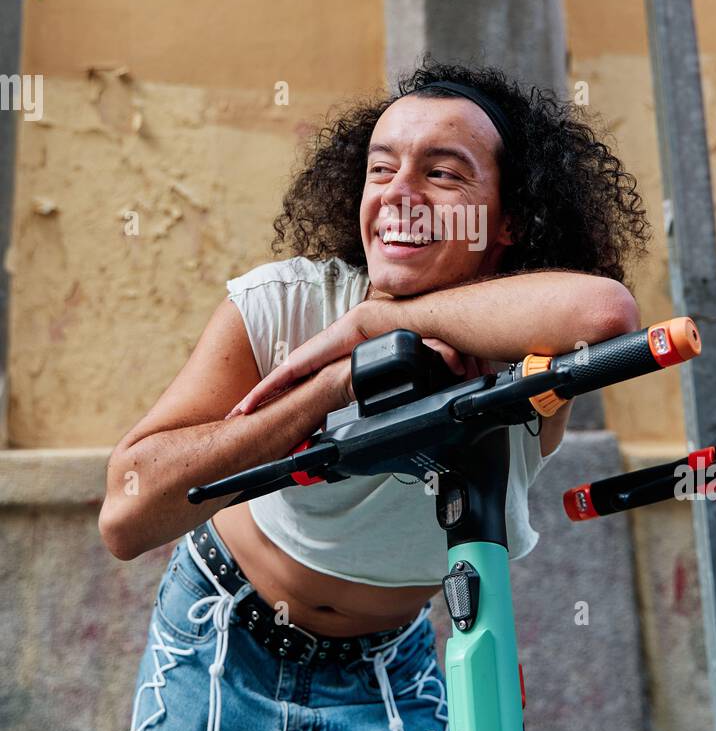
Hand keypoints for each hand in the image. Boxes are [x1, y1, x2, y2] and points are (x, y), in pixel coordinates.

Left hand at [226, 305, 369, 416]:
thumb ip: (329, 399)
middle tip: (234, 417)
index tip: (256, 416)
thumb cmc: (349, 354)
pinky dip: (255, 397)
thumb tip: (326, 422)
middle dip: (250, 404)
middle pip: (266, 392)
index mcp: (304, 375)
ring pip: (262, 390)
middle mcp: (293, 370)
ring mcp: (291, 368)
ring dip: (246, 403)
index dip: (268, 404)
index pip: (280, 393)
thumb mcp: (337, 382)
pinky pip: (269, 386)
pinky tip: (244, 409)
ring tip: (232, 415)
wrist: (354, 336)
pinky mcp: (291, 367)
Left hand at [226, 309, 492, 417]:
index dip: (290, 389)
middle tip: (240, 411)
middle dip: (268, 391)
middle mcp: (347, 337)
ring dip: (269, 387)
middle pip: (298, 368)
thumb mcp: (418, 371)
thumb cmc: (447, 342)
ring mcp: (346, 332)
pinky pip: (310, 359)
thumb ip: (406, 385)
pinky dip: (288, 377)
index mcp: (358, 348)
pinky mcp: (350, 332)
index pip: (317, 372)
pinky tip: (269, 391)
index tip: (266, 408)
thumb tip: (407, 406)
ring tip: (243, 407)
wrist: (459, 320)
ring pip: (297, 364)